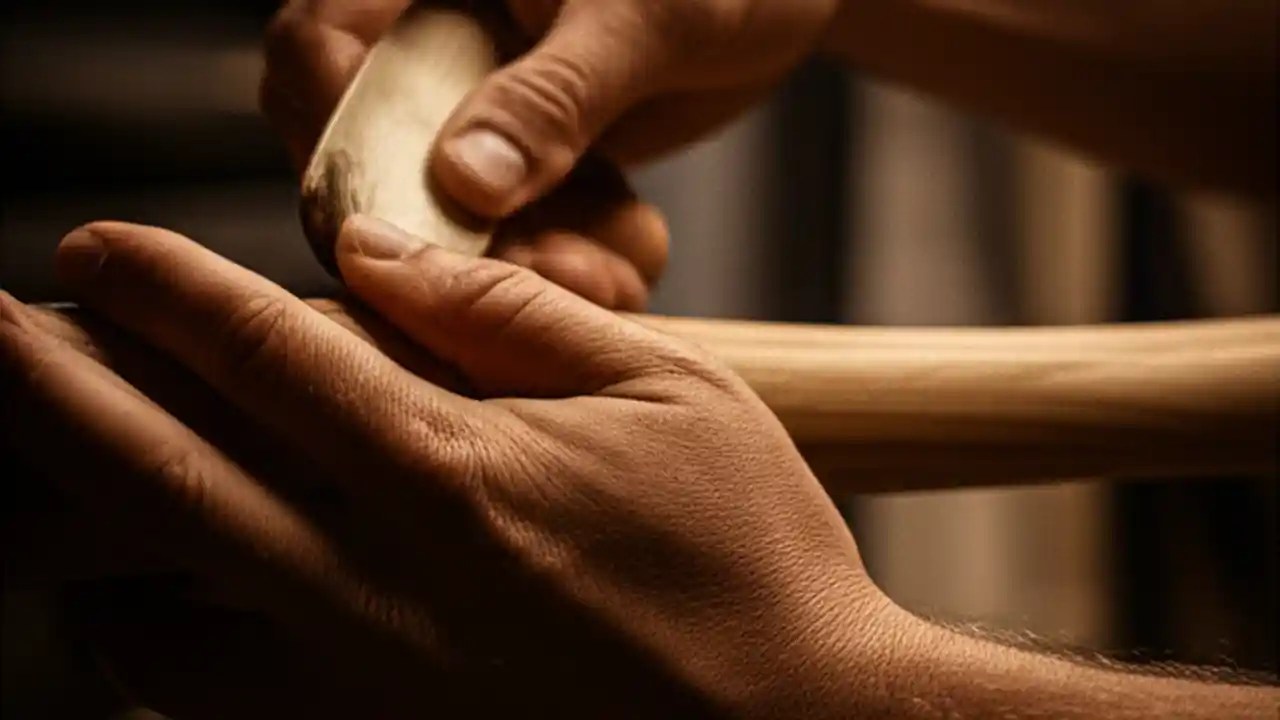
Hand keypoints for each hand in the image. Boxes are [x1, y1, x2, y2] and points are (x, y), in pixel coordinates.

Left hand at [1, 218, 899, 717]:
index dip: (159, 292)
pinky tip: (155, 603)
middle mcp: (378, 591)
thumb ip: (504, 317)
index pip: (258, 359)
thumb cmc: (750, 553)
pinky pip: (207, 709)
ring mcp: (361, 693)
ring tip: (57, 475)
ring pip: (145, 620)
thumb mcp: (667, 390)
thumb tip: (374, 262)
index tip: (92, 252)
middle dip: (49, 393)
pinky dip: (152, 646)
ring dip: (81, 536)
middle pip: (155, 479)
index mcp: (453, 477)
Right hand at [260, 1, 673, 310]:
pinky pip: (527, 225)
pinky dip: (574, 254)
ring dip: (529, 260)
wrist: (792, 0)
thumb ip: (550, 98)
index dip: (329, 126)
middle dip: (461, 234)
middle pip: (384, 151)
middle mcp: (444, 38)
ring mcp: (488, 105)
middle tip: (545, 275)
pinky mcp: (534, 158)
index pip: (318, 41)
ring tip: (609, 279)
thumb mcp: (640, 19)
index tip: (390, 205)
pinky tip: (630, 263)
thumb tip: (463, 182)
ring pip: (460, 210)